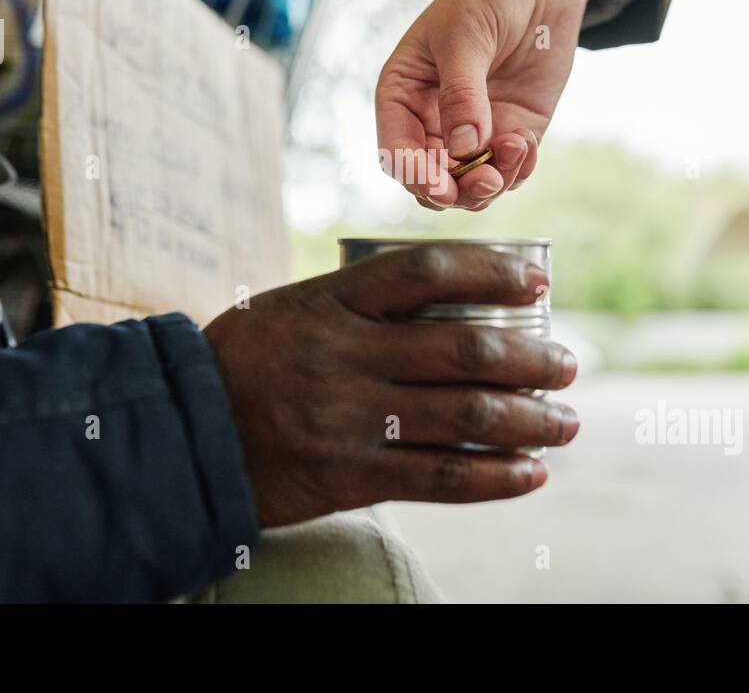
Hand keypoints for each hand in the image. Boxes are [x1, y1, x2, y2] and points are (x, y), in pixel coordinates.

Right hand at [203, 245, 579, 527]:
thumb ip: (361, 304)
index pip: (428, 272)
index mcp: (331, 301)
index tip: (537, 283)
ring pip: (464, 415)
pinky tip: (528, 472)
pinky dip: (494, 475)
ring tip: (564, 421)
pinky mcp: (348, 474)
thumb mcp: (294, 308)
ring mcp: (347, 416)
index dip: (492, 272)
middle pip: (463, 349)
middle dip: (531, 358)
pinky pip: (438, 477)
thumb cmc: (245, 361)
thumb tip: (451, 301)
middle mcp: (345, 354)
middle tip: (567, 364)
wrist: (181, 432)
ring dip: (529, 419)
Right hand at [376, 0, 613, 209]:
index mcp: (403, 94)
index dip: (415, 174)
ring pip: (471, 184)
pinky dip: (518, 169)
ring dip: (492, 182)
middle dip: (457, 189)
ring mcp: (474, 129)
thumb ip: (462, 94)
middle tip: (486, 181)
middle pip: (433, 178)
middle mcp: (433, 120)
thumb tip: (464, 148)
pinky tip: (527, 143)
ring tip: (517, 150)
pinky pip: (508, 170)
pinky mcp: (511, 131)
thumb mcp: (465, 37)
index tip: (441, 187)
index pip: (397, 150)